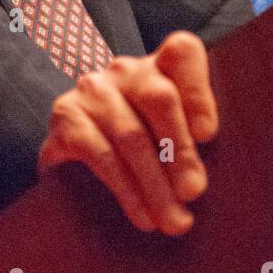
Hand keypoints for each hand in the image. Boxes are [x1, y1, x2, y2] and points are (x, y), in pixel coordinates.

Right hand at [36, 31, 218, 234]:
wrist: (76, 151)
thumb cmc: (141, 146)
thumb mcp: (170, 137)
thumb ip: (190, 146)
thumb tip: (195, 187)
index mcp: (159, 67)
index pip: (183, 52)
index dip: (198, 90)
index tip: (208, 134)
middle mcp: (124, 70)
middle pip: (159, 97)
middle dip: (180, 151)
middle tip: (194, 192)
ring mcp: (92, 89)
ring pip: (131, 134)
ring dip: (155, 184)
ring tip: (173, 220)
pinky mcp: (65, 114)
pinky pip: (101, 154)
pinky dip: (126, 190)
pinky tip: (142, 215)